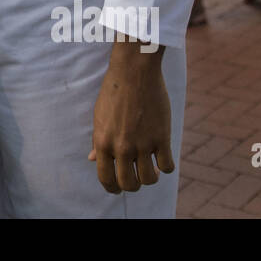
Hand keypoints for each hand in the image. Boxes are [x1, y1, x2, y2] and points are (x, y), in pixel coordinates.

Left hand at [89, 42, 173, 193]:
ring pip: (149, 180)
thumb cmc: (114, 92)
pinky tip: (163, 158)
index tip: (118, 188)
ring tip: (152, 168)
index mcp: (102, 142)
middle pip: (128, 184)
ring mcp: (142, 143)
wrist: (134, 72)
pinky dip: (167, 167)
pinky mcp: (162, 137)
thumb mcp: (99, 117)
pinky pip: (168, 166)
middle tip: (137, 177)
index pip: (105, 178)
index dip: (111, 188)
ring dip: (151, 178)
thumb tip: (92, 159)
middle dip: (132, 185)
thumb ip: (97, 141)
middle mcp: (121, 147)